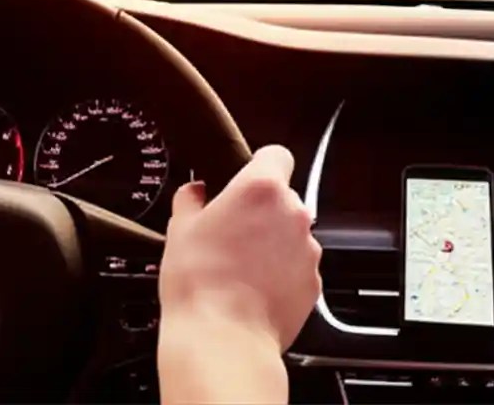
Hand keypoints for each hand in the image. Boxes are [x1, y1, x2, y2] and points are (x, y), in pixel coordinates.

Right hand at [157, 145, 321, 403]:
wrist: (222, 338)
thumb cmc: (200, 283)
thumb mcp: (180, 229)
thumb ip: (191, 199)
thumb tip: (194, 193)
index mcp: (261, 189)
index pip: (276, 154)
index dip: (260, 165)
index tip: (247, 178)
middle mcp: (293, 214)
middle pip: (283, 199)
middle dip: (261, 212)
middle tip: (231, 233)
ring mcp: (307, 249)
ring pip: (291, 234)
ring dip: (272, 244)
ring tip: (239, 267)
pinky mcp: (313, 282)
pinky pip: (297, 266)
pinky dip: (281, 273)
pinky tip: (253, 289)